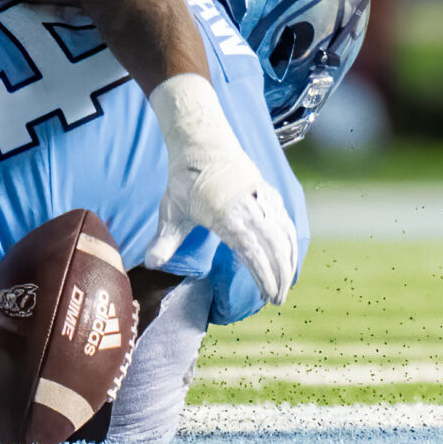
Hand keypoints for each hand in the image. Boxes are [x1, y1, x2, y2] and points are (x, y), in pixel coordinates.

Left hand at [144, 74, 298, 304]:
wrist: (202, 143)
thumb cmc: (186, 179)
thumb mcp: (172, 210)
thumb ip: (164, 241)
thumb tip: (151, 264)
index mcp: (228, 217)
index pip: (253, 253)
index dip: (263, 277)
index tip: (266, 296)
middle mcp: (251, 209)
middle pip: (274, 249)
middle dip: (279, 276)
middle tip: (277, 300)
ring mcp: (263, 200)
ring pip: (284, 236)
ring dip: (288, 262)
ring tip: (285, 285)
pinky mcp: (270, 194)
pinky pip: (286, 222)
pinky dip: (291, 242)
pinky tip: (290, 257)